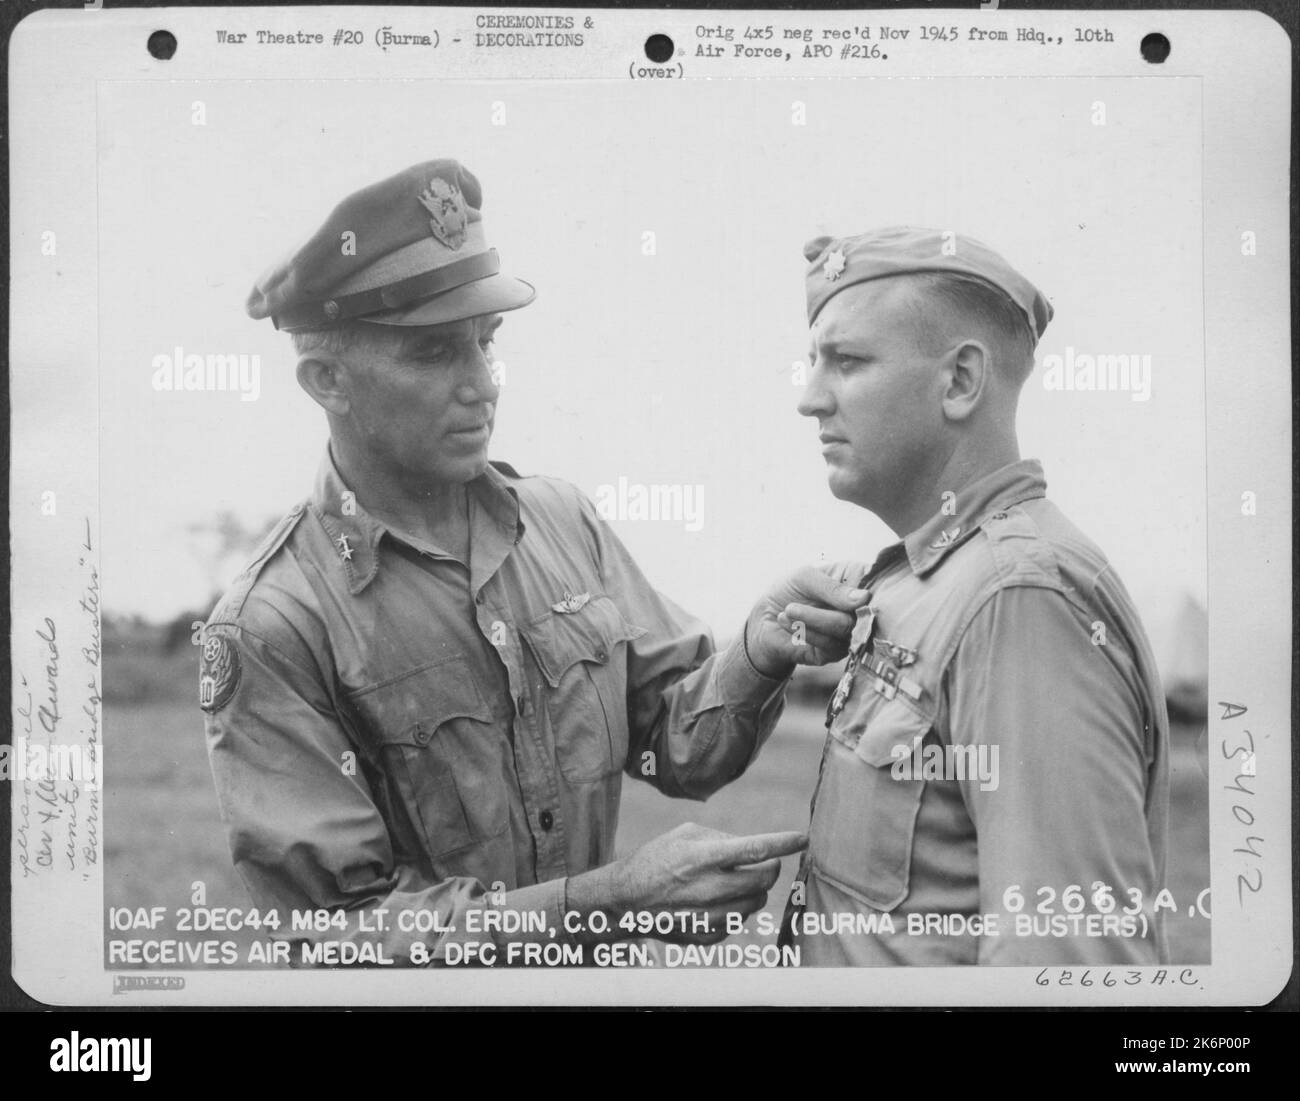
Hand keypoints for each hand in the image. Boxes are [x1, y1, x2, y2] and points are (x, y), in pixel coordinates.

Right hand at [572, 824, 806, 944]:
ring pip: (756, 902)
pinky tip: (715, 901)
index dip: (783, 843)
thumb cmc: (658, 859)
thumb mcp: (685, 834)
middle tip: (759, 862)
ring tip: (728, 882)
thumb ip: (723, 838)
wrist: (628, 901)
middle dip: (770, 867)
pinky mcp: (709, 936)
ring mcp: (709, 917)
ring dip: (753, 889)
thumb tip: (756, 849)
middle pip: (764, 879)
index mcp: (702, 857)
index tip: (802, 838)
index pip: (755, 850)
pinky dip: (736, 908)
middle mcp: (708, 888)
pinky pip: (741, 920)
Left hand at [746, 565, 871, 674]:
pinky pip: (830, 645)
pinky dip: (805, 632)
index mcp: (860, 582)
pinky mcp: (836, 653)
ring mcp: (851, 633)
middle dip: (825, 610)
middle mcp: (861, 610)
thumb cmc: (790, 589)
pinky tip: (786, 621)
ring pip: (845, 630)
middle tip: (792, 606)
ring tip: (787, 610)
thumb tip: (864, 599)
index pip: (882, 588)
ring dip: (811, 620)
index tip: (854, 593)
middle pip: (864, 613)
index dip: (874, 591)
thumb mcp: (805, 577)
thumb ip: (833, 588)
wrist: (765, 617)